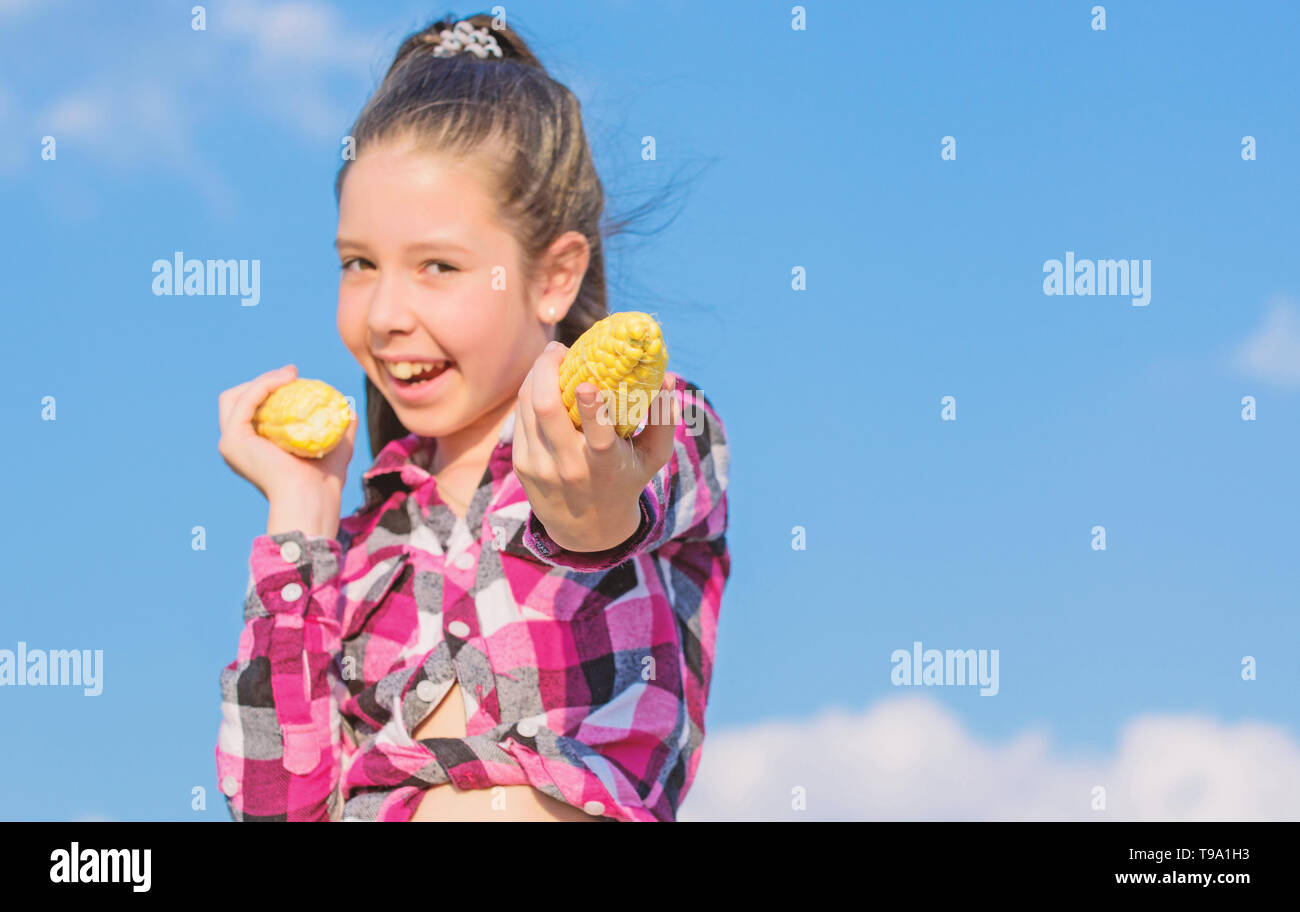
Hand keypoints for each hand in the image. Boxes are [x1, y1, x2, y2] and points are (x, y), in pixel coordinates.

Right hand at [218, 364, 357, 503]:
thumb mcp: (335, 446)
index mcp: (252, 447)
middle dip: (262, 381)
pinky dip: (263, 385)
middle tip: (293, 374)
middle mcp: (236, 445)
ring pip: (235, 397)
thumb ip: (340, 427)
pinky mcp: (232, 440)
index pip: (250, 408)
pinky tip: (286, 380)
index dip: (268, 389)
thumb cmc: (324, 481)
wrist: (313, 498)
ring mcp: (230, 443)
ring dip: (263, 379)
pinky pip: (245, 401)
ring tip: (291, 375)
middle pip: (237, 399)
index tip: (297, 378)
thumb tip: (349, 409)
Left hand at [512, 341, 679, 551]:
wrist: (586, 529)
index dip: (590, 406)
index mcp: (604, 465)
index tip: (588, 382)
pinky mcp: (520, 464)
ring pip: (526, 406)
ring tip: (551, 359)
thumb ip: (663, 418)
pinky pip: (519, 417)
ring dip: (536, 375)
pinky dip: (529, 393)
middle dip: (546, 369)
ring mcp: (539, 466)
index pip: (596, 436)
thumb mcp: (653, 458)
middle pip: (545, 408)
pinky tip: (542, 382)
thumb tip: (668, 377)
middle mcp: (568, 466)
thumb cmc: (626, 480)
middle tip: (558, 350)